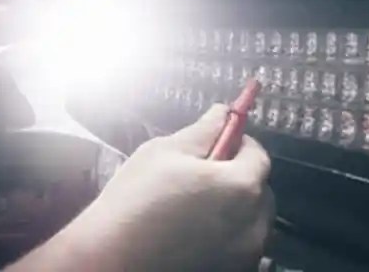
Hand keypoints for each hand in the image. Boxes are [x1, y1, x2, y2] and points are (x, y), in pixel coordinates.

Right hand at [14, 105, 273, 271]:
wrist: (108, 261)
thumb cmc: (133, 202)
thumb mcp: (163, 153)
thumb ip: (202, 131)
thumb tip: (223, 112)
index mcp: (241, 186)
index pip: (258, 155)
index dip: (240, 144)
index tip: (220, 142)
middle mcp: (253, 224)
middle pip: (260, 190)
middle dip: (240, 178)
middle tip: (205, 177)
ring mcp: (246, 254)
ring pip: (253, 222)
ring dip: (236, 210)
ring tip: (198, 209)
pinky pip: (242, 249)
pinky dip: (229, 239)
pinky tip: (198, 235)